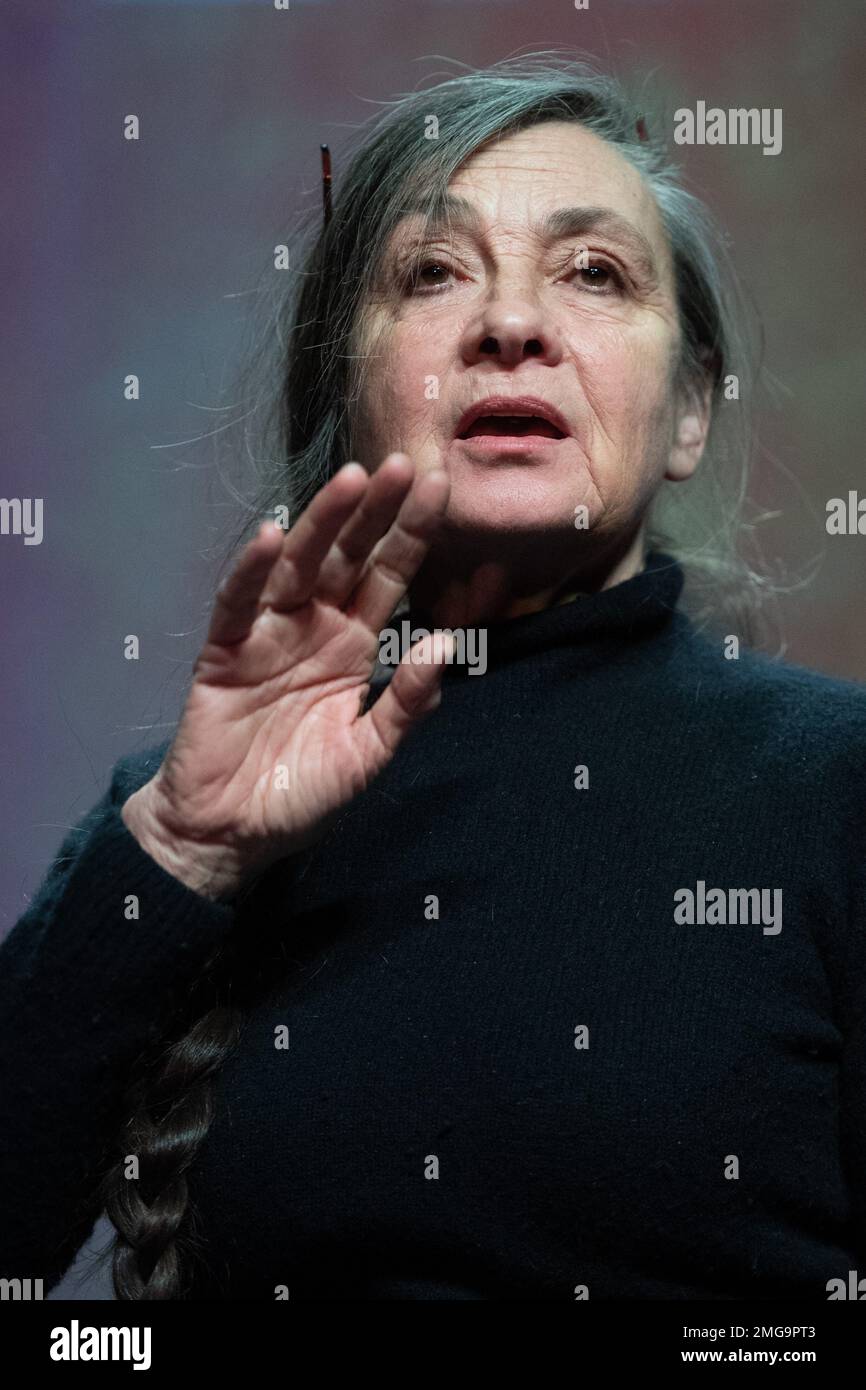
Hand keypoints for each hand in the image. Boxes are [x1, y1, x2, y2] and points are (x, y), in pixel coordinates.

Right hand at [121, 454, 451, 898]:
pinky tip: (271, 535)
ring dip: (324, 524)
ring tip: (352, 480)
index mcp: (354, 646)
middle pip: (351, 559)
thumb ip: (405, 706)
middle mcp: (315, 628)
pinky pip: (238, 604)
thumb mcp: (368, 756)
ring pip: (299, 568)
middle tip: (407, 466)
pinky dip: (251, 571)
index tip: (448, 501)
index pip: (393, 580)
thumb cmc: (301, 796)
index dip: (418, 542)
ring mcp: (268, 636)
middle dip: (378, 513)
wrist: (229, 834)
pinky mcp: (223, 653)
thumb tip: (446, 647)